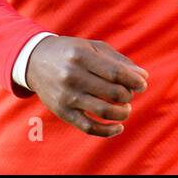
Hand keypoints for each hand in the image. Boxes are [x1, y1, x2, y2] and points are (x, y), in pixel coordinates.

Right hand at [25, 36, 148, 137]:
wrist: (35, 61)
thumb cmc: (71, 52)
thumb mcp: (92, 47)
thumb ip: (118, 60)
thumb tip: (143, 76)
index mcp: (82, 56)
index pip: (116, 72)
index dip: (134, 80)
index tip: (142, 84)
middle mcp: (73, 76)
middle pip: (112, 92)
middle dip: (128, 95)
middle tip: (130, 94)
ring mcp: (67, 96)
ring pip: (103, 111)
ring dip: (122, 113)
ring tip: (126, 108)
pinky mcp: (63, 112)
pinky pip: (88, 127)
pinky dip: (107, 131)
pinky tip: (118, 127)